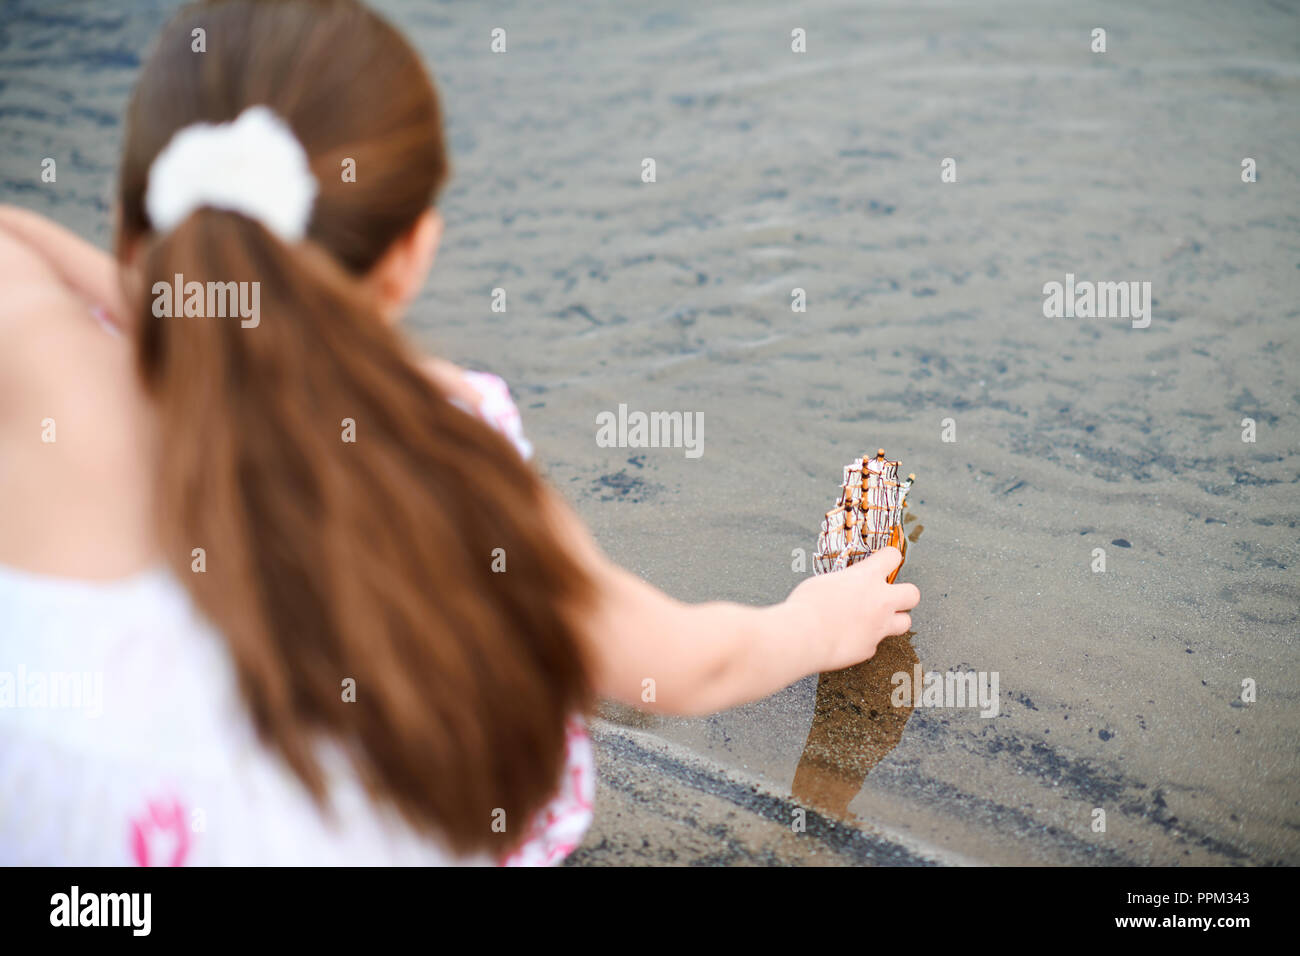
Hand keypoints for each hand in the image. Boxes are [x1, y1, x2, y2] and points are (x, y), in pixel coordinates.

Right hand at [784, 547, 919, 671]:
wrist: (803, 636)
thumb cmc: (807, 606)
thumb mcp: (824, 581)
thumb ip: (843, 583)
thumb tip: (844, 587)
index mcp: (866, 577)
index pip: (892, 557)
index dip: (889, 558)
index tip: (885, 561)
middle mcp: (880, 600)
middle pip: (913, 594)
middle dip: (904, 594)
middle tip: (889, 596)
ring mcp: (878, 626)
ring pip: (905, 623)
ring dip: (894, 620)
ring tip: (876, 620)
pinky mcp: (869, 648)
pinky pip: (875, 643)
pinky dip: (865, 641)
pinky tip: (849, 639)